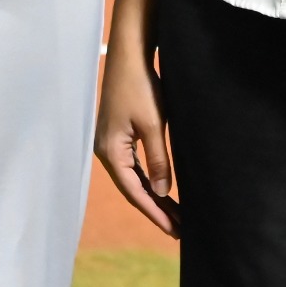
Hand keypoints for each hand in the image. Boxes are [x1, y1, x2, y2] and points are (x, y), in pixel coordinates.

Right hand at [95, 36, 179, 236]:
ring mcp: (110, 143)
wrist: (130, 56)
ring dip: (153, 196)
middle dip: (155, 208)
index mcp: (111, 151)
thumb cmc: (141, 88)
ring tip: (175, 215)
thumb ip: (158, 161)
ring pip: (132, 178)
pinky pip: (132, 166)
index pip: (133, 191)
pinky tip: (161, 190)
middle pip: (131, 188)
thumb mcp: (154, 126)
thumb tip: (161, 192)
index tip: (175, 230)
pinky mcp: (117, 135)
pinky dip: (147, 180)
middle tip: (179, 229)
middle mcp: (106, 150)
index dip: (155, 212)